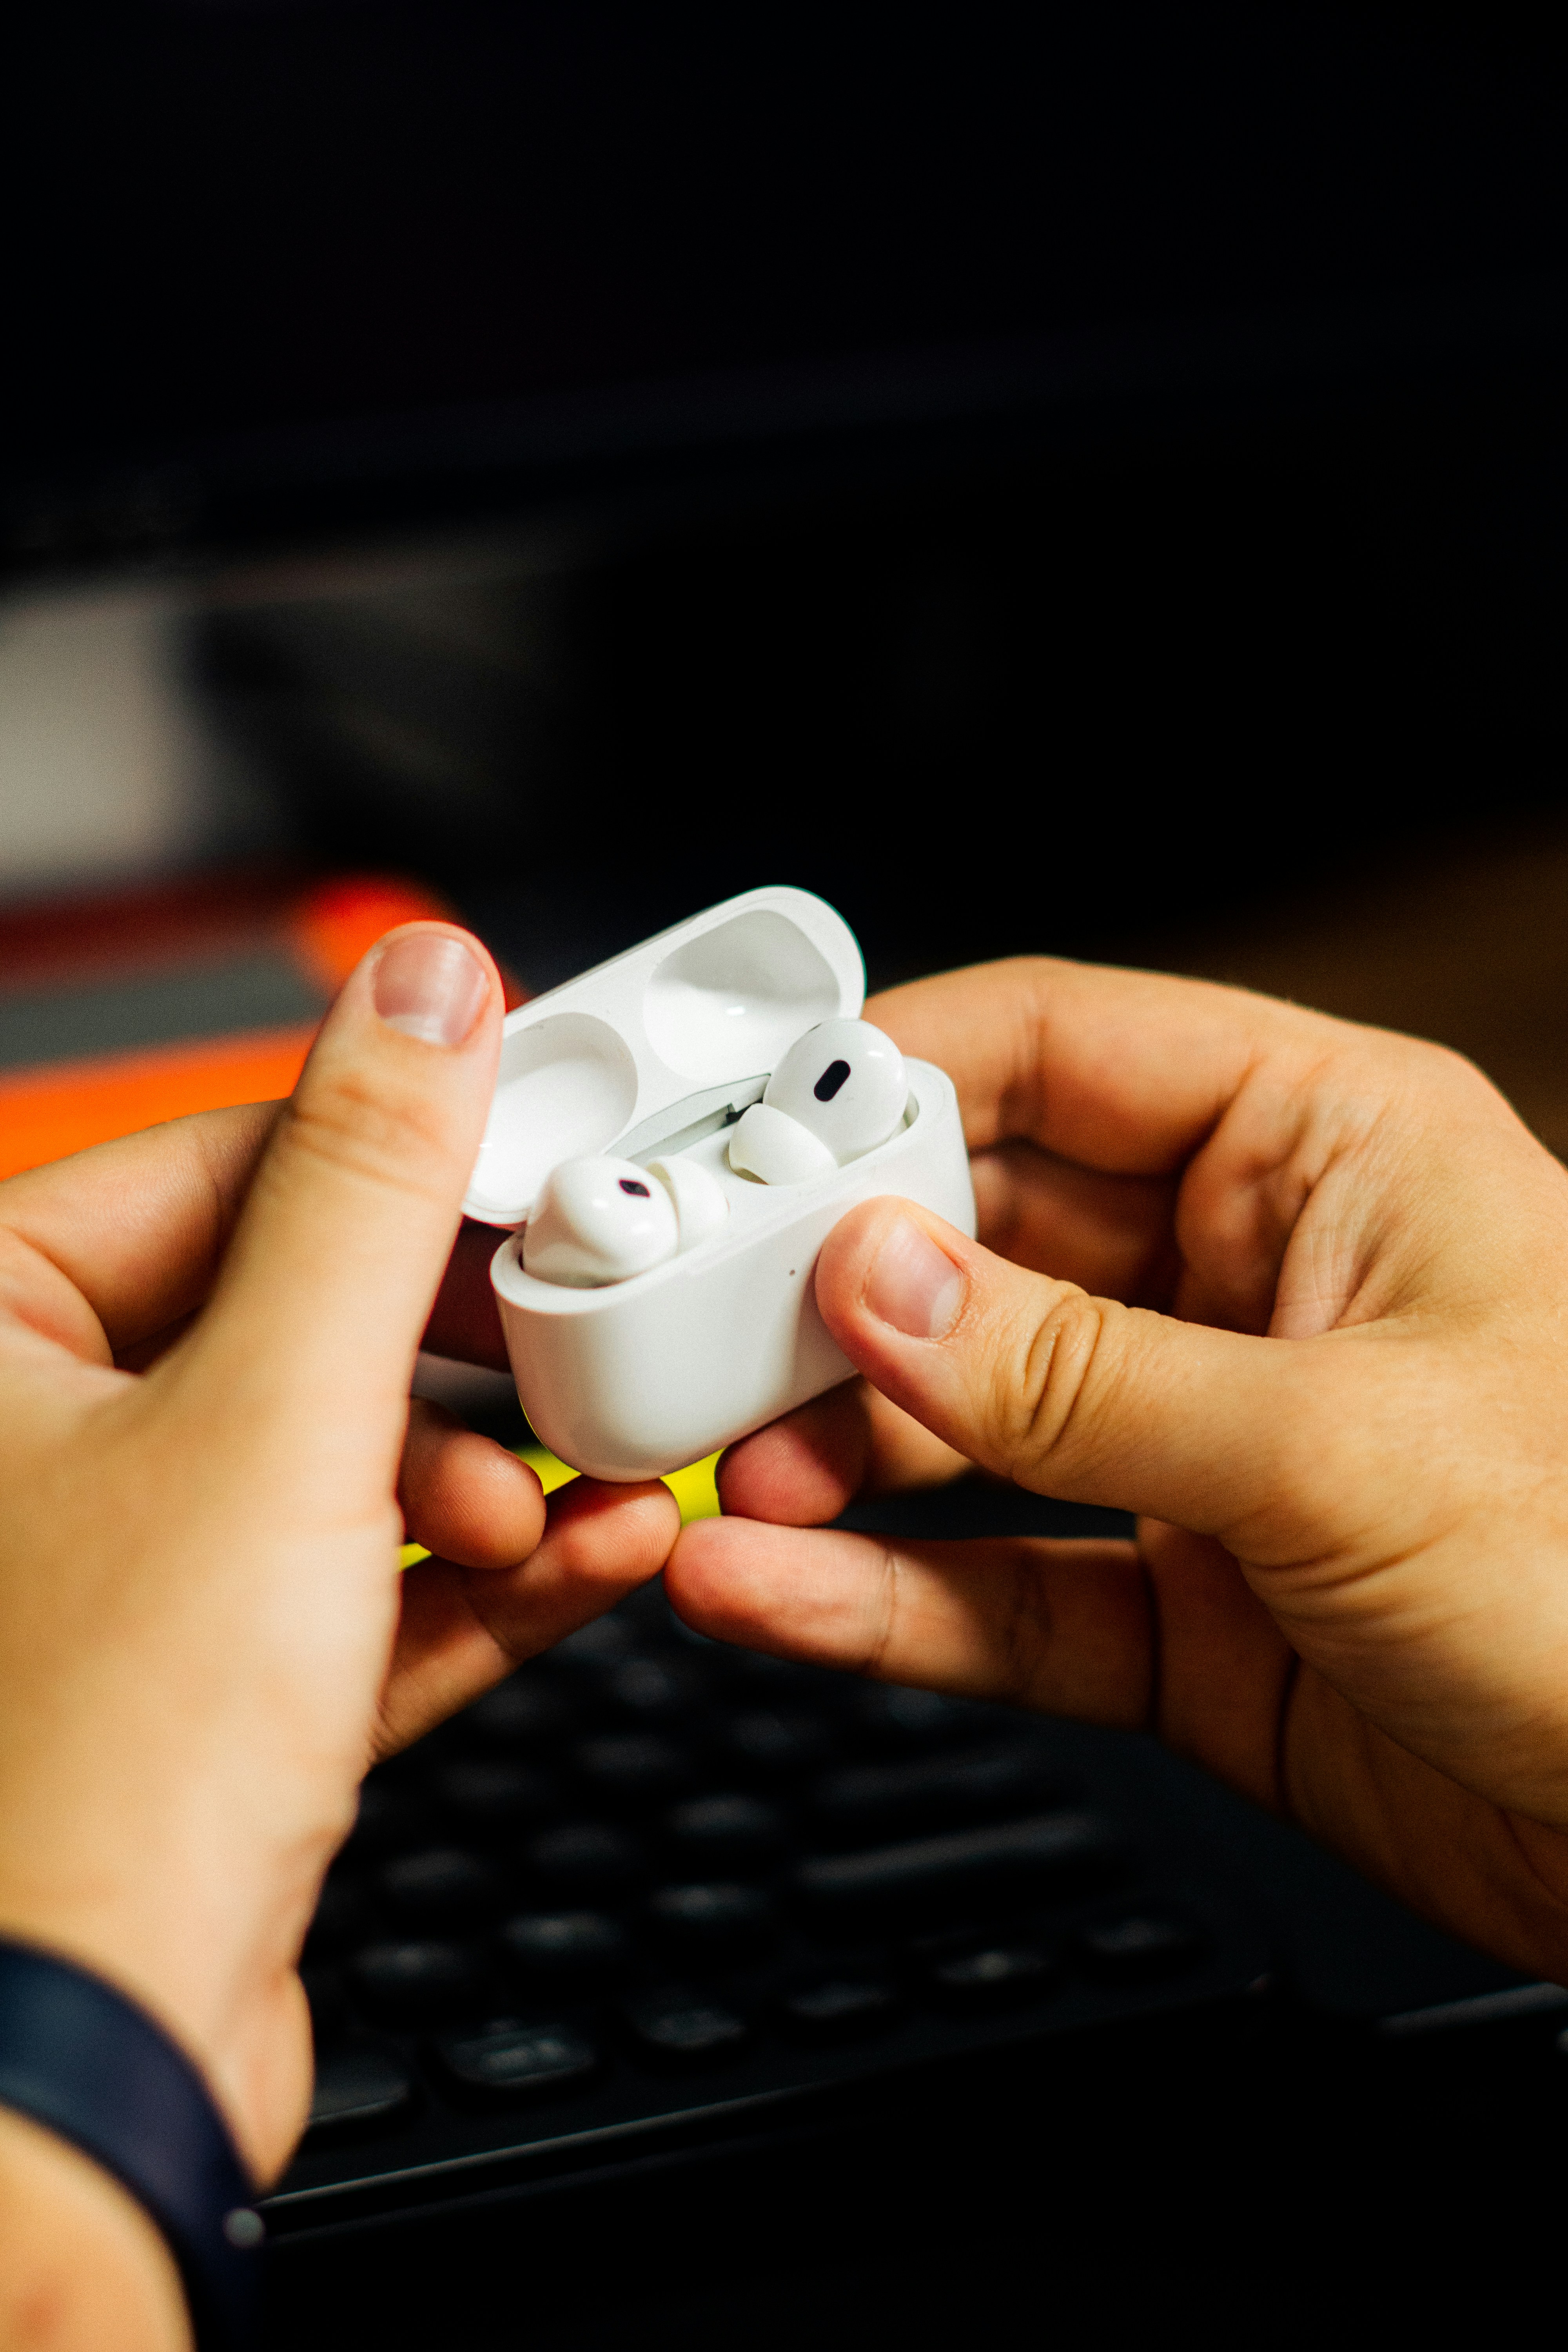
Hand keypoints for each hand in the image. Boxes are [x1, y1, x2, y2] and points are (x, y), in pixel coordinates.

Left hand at [0, 925, 678, 2191]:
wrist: (91, 2075)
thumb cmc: (97, 1773)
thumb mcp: (280, 1415)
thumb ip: (370, 1186)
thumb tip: (422, 988)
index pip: (235, 1164)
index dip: (415, 1163)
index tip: (552, 1157)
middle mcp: (38, 1440)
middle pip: (311, 1314)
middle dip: (471, 1353)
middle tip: (584, 1344)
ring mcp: (131, 1569)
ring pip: (355, 1456)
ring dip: (502, 1473)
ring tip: (592, 1491)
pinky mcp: (218, 1686)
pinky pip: (376, 1582)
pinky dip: (489, 1570)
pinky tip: (590, 1558)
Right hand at [667, 957, 1567, 1980]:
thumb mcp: (1338, 1443)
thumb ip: (1081, 1371)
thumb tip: (877, 1283)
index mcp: (1326, 1155)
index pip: (1061, 1053)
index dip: (893, 1078)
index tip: (745, 1130)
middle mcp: (1252, 1286)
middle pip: (983, 1237)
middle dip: (830, 1284)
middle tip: (690, 1324)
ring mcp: (1203, 1451)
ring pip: (966, 1420)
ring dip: (832, 1449)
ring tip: (717, 1472)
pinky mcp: (1183, 1610)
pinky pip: (998, 1586)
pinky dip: (881, 1597)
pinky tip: (774, 1592)